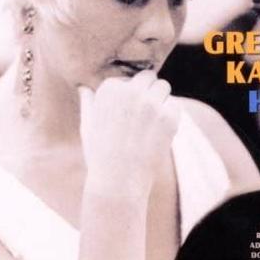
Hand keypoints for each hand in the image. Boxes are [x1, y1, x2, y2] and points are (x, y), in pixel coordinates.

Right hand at [78, 71, 180, 199]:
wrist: (118, 182)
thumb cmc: (99, 155)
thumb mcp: (87, 126)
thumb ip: (88, 103)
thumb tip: (84, 88)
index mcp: (109, 88)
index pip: (128, 78)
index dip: (129, 96)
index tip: (125, 116)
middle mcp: (130, 91)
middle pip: (149, 77)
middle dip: (148, 92)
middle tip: (143, 117)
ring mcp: (151, 103)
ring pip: (164, 87)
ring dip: (160, 100)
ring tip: (150, 124)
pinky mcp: (169, 115)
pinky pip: (175, 105)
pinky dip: (170, 116)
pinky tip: (158, 133)